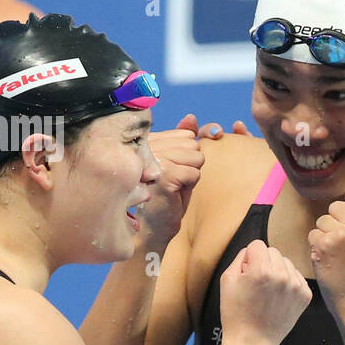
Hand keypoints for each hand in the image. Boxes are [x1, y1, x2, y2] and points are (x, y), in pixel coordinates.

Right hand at [138, 114, 213, 247]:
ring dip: (190, 175)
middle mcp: (147, 144)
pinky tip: (172, 192)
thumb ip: (183, 140)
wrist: (152, 226)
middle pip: (194, 145)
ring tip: (171, 186)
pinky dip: (190, 185)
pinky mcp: (164, 173)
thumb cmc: (165, 196)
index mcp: (148, 139)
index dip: (190, 154)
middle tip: (171, 180)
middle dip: (190, 165)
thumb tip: (192, 118)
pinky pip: (194, 172)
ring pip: (196, 157)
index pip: (187, 134)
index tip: (172, 170)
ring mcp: (154, 157)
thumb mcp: (177, 164)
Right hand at [219, 240, 310, 344]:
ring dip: (277, 271)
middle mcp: (281, 275)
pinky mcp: (305, 295)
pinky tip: (278, 296)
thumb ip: (240, 258)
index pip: (257, 245)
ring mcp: (296, 286)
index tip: (247, 271)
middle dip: (264, 262)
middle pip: (274, 252)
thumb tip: (251, 251)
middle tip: (257, 282)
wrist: (253, 341)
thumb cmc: (236, 313)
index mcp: (261, 269)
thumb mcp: (227, 280)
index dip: (249, 257)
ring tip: (268, 290)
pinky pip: (297, 276)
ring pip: (287, 263)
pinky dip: (288, 282)